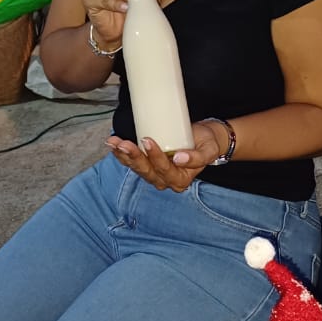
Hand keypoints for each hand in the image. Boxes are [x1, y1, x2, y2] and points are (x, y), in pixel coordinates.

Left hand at [105, 120, 223, 192]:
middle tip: (125, 144)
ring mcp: (154, 173)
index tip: (148, 140)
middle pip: (146, 171)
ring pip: (136, 167)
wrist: (204, 140)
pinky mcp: (147, 163)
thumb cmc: (207, 145)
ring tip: (114, 142)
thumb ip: (197, 158)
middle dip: (134, 157)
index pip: (165, 170)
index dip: (155, 157)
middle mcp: (164, 180)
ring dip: (123, 155)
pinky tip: (113, 143)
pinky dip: (121, 153)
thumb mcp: (208, 151)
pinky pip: (132, 161)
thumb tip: (179, 159)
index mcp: (180, 180)